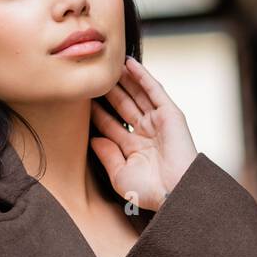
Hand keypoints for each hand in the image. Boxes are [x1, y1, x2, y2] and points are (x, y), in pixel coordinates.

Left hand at [90, 55, 197, 211]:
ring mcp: (158, 122)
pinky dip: (142, 76)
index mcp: (133, 149)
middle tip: (94, 76)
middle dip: (109, 91)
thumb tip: (94, 139)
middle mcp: (145, 133)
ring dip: (124, 79)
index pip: (111, 125)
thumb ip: (107, 155)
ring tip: (109, 64)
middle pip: (123, 106)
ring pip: (137, 94)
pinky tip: (129, 64)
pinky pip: (154, 90)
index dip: (97, 112)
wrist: (175, 191)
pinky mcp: (170, 114)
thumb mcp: (120, 175)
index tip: (81, 100)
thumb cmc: (149, 192)